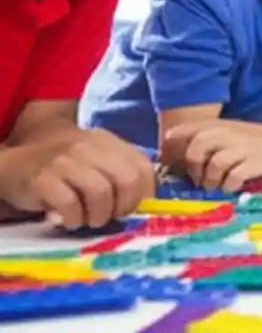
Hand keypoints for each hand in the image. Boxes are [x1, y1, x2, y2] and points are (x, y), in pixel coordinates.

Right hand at [0, 129, 153, 228]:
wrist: (16, 164)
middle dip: (124, 206)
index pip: (143, 166)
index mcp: (107, 141)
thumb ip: (119, 174)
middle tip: (112, 217)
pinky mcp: (42, 177)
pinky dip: (74, 218)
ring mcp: (64, 159)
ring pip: (100, 192)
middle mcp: (88, 145)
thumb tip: (145, 204)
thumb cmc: (63, 169)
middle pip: (126, 179)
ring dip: (100, 215)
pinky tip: (71, 220)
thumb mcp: (95, 162)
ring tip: (90, 220)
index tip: (133, 209)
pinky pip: (69, 203)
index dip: (144, 194)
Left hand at [165, 120, 261, 191]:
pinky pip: (233, 177)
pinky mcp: (254, 163)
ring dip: (210, 180)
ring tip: (215, 185)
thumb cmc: (252, 141)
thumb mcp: (226, 133)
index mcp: (216, 124)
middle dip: (193, 168)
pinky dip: (228, 186)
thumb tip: (171, 163)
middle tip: (198, 179)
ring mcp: (241, 147)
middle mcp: (227, 132)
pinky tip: (231, 186)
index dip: (170, 149)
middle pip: (196, 148)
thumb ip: (202, 142)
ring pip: (214, 164)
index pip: (182, 131)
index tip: (169, 164)